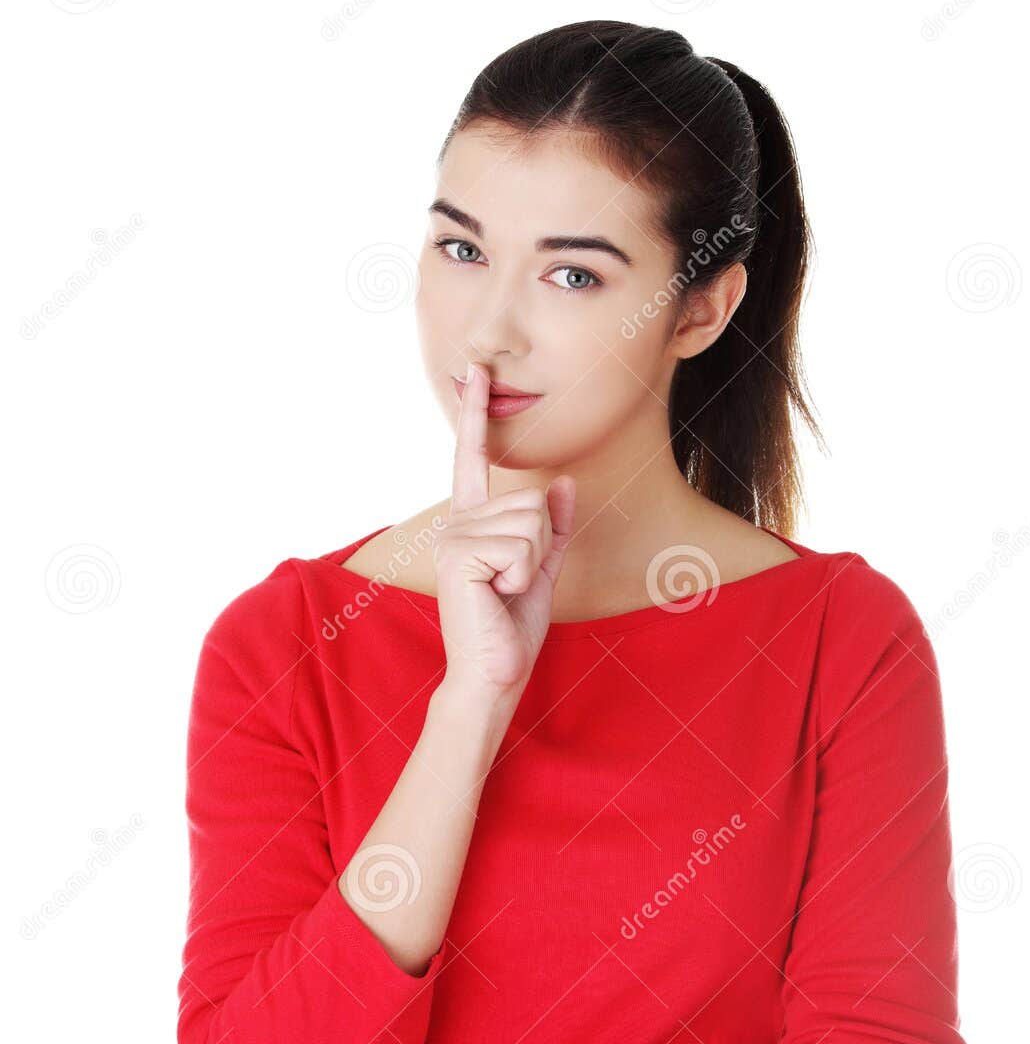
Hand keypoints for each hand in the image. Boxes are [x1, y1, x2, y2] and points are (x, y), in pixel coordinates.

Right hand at [433, 361, 576, 700]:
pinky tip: (497, 595)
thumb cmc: (511, 627)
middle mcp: (455, 522)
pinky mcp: (458, 554)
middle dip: (542, 545)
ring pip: (531, 521)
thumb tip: (563, 484)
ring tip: (504, 590)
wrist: (495, 672)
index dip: (475, 412)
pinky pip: (521, 545)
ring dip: (533, 562)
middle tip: (513, 583)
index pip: (473, 457)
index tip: (476, 370)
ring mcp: (452, 536)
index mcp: (470, 521)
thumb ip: (554, 527)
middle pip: (531, 500)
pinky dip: (523, 575)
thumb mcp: (543, 569)